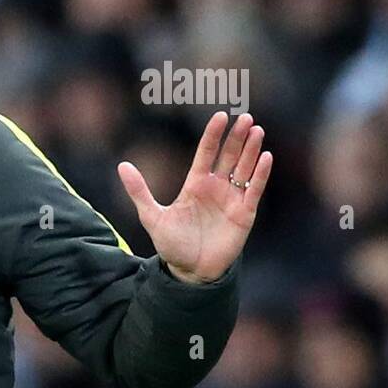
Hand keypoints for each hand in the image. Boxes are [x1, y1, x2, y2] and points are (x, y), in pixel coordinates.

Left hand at [117, 111, 272, 283]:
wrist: (190, 271)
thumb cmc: (172, 244)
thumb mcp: (152, 216)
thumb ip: (139, 191)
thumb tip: (122, 165)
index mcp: (195, 185)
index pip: (207, 153)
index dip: (213, 135)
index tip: (220, 115)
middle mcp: (216, 188)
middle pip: (229, 156)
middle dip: (237, 137)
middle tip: (245, 117)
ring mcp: (232, 199)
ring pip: (244, 168)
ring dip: (251, 150)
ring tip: (257, 130)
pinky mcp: (244, 213)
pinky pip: (255, 189)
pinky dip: (261, 174)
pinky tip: (266, 157)